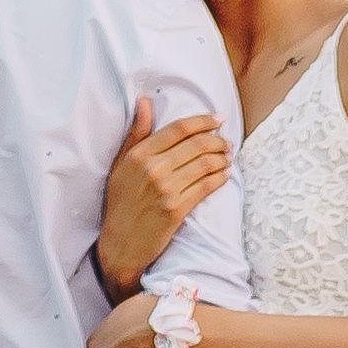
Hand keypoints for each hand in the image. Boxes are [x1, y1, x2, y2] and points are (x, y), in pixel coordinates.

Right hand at [96, 84, 232, 297]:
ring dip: (222, 158)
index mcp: (139, 154)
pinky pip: (206, 187)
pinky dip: (220, 178)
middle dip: (217, 140)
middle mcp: (153, 168)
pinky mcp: (177, 209)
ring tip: (228, 157)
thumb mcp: (121, 166)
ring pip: (204, 164)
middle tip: (226, 142)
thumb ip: (135, 134)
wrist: (120, 246)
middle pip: (196, 144)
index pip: (178, 128)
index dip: (203, 121)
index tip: (218, 119)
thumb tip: (144, 102)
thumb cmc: (120, 205)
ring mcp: (166, 189)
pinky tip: (225, 175)